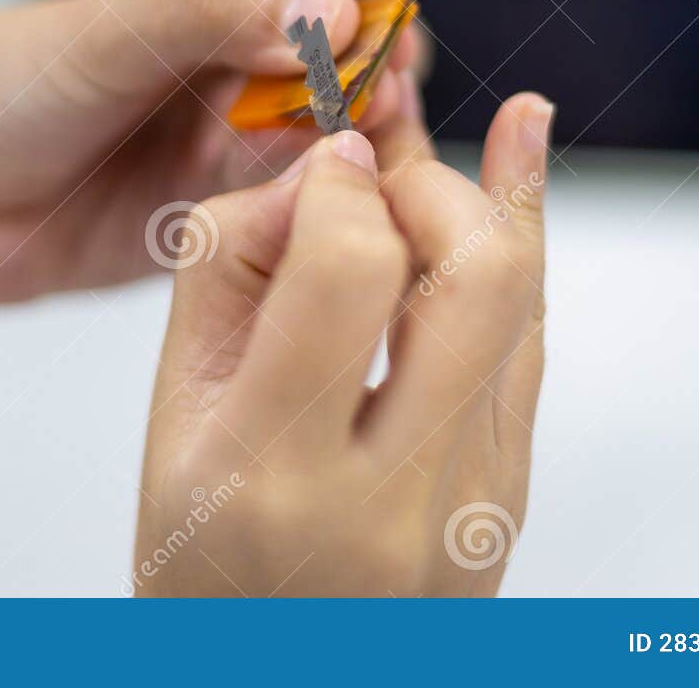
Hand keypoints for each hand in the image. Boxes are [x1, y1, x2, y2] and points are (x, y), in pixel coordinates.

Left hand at [0, 0, 417, 422]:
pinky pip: (298, 204)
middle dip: (379, 74)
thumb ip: (216, 16)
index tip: (351, 30)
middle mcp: (244, 60)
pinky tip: (311, 207)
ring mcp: (238, 139)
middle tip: (370, 103)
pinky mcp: (227, 214)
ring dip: (357, 143)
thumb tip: (338, 18)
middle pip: (363, 55)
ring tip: (345, 156)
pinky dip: (318, 202)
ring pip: (342, 134)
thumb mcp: (105, 34)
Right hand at [132, 90, 550, 596]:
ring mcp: (473, 507)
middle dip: (437, 185)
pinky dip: (523, 253)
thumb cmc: (203, 574)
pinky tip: (522, 169)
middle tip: (385, 172)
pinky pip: (528, 345)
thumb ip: (226, 276)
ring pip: (526, 302)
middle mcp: (394, 497)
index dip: (342, 183)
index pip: (349, 269)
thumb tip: (325, 168)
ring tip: (509, 122)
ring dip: (501, 201)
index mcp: (274, 474)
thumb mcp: (169, 426)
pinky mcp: (509, 498)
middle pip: (476, 274)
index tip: (325, 162)